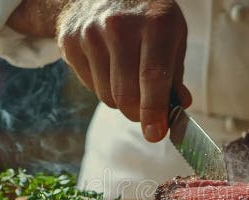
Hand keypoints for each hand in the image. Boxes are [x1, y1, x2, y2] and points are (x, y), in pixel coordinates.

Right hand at [57, 0, 189, 141]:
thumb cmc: (146, 17)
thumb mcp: (172, 36)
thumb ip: (175, 75)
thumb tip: (178, 107)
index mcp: (156, 23)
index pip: (153, 77)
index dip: (154, 111)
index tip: (155, 134)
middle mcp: (120, 26)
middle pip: (125, 94)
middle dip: (138, 114)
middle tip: (145, 115)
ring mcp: (91, 33)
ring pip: (106, 96)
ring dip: (120, 100)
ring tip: (128, 78)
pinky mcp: (70, 42)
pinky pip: (89, 86)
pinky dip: (102, 87)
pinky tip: (108, 66)